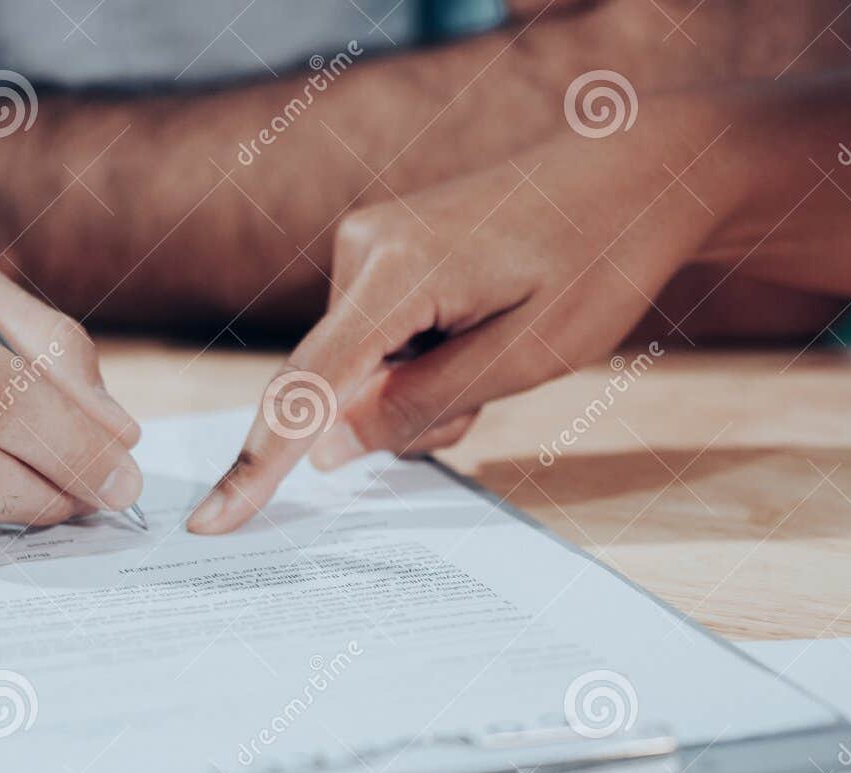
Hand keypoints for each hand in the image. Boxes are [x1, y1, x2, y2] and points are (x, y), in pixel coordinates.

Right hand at [188, 112, 739, 533]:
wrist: (637, 171)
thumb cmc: (598, 259)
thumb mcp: (524, 356)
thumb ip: (419, 407)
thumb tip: (325, 451)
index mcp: (397, 272)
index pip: (306, 389)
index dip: (257, 466)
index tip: (212, 524)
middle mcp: (362, 249)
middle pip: (339, 386)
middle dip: (402, 413)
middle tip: (486, 389)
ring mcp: (368, 246)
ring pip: (361, 370)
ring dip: (418, 387)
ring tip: (493, 344)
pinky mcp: (382, 252)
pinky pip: (377, 341)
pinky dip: (420, 359)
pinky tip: (476, 328)